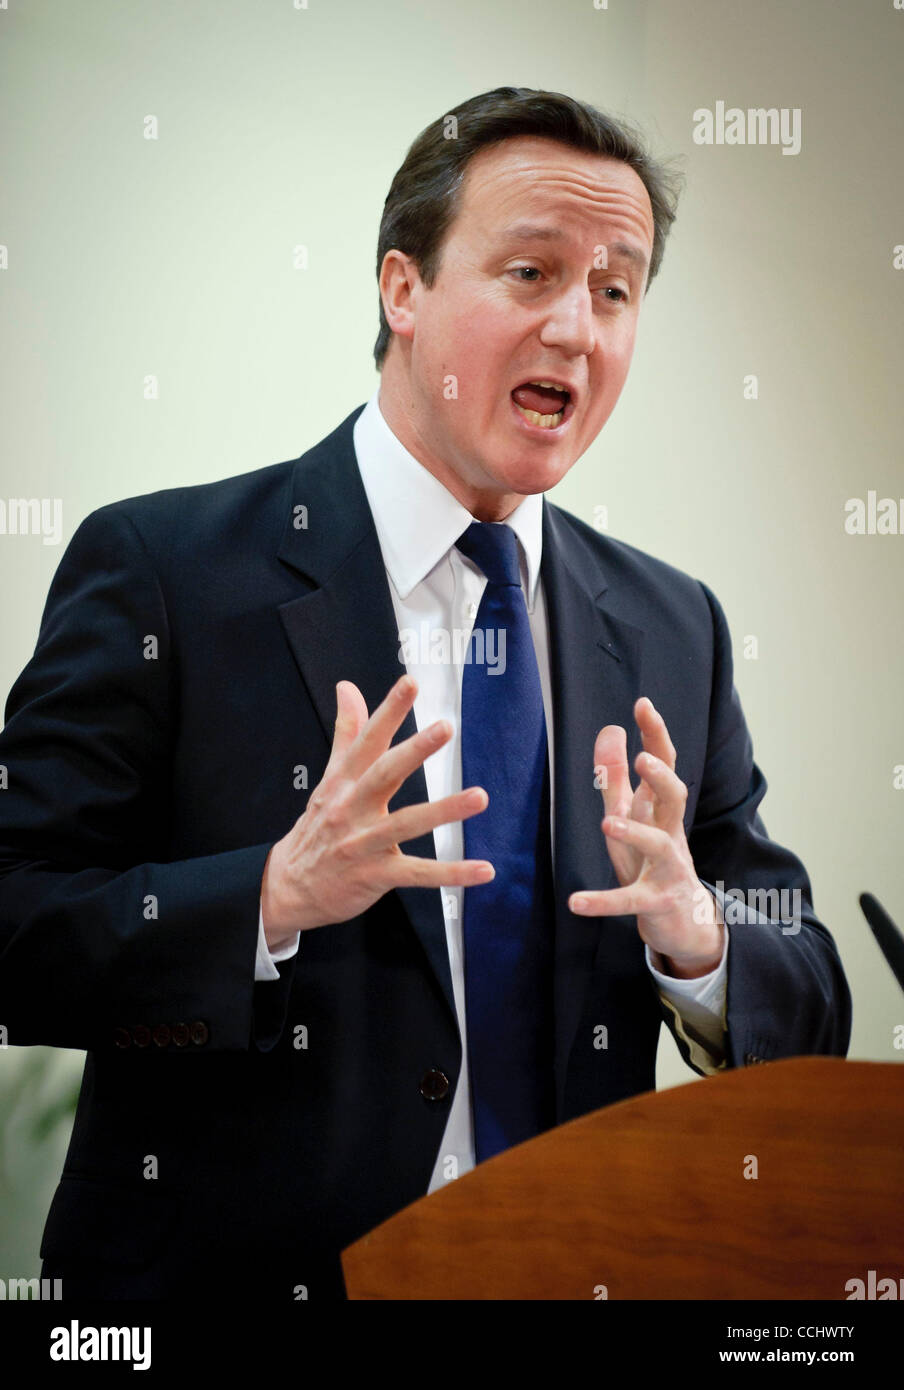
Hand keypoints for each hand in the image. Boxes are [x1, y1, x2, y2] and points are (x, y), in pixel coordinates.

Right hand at [260, 674, 492, 947]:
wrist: (289, 886)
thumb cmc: (318, 828)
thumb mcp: (330, 779)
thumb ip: (347, 732)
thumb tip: (348, 687)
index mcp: (344, 782)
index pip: (368, 740)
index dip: (388, 711)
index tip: (409, 684)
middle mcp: (352, 808)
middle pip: (384, 774)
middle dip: (414, 751)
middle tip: (445, 727)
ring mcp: (363, 843)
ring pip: (406, 823)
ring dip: (444, 810)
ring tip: (480, 796)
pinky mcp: (376, 875)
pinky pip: (418, 874)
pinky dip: (451, 873)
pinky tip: (484, 869)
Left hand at [568, 696, 722, 978]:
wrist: (683, 919)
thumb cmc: (650, 860)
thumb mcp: (630, 815)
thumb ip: (615, 776)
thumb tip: (610, 728)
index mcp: (660, 809)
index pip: (664, 764)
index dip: (655, 734)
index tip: (643, 704)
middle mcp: (670, 833)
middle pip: (675, 798)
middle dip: (662, 778)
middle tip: (644, 760)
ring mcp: (667, 868)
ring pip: (659, 845)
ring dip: (635, 833)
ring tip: (607, 823)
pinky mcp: (655, 901)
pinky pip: (628, 901)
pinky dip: (603, 902)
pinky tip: (576, 902)